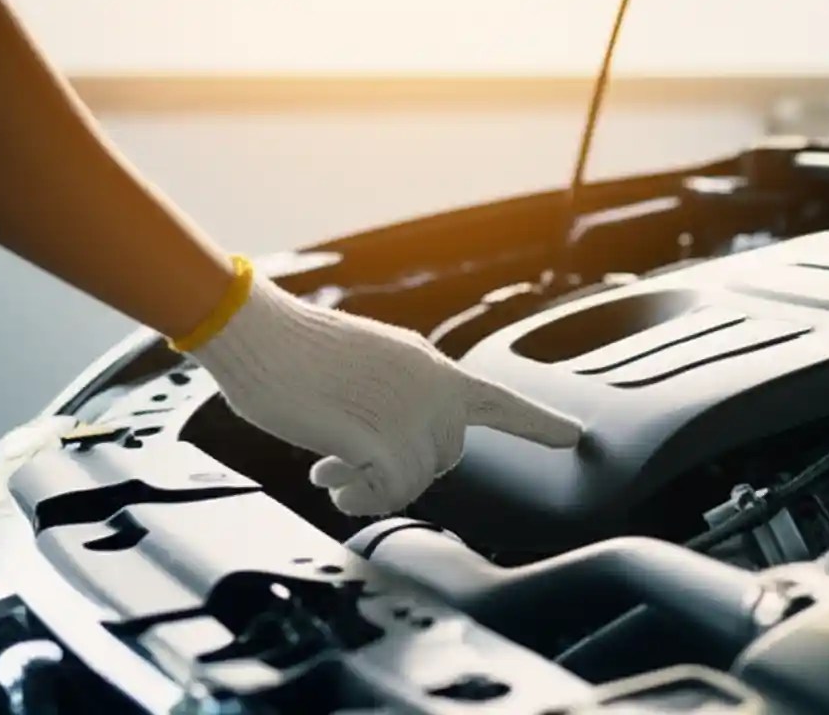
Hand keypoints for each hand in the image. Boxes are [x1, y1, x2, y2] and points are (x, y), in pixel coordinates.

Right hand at [189, 277, 580, 515]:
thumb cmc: (296, 349)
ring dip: (373, 489)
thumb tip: (382, 456)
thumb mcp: (366, 368)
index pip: (498, 398)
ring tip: (334, 475)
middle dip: (404, 470)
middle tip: (352, 470)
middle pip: (446, 456)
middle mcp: (429, 387)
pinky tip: (330, 482)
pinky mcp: (375, 435)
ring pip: (415, 479)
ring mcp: (405, 411)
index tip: (573, 436)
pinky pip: (388, 491)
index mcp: (428, 366)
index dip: (537, 422)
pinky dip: (361, 498)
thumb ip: (392, 404)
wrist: (255, 330)